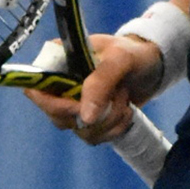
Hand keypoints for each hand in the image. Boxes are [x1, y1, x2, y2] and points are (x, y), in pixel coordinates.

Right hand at [21, 33, 165, 144]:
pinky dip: (113, 129)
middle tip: (115, 97)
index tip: (77, 107)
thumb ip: (101, 83)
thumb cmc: (133, 53)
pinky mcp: (92, 120)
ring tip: (124, 99)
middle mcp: (62, 85)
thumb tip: (84, 118)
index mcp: (60, 61)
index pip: (36, 87)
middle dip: (90, 113)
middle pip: (57, 115)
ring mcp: (76, 104)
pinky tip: (126, 112)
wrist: (153, 65)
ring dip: (107, 120)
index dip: (52, 103)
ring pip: (79, 130)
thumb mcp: (119, 58)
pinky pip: (94, 137)